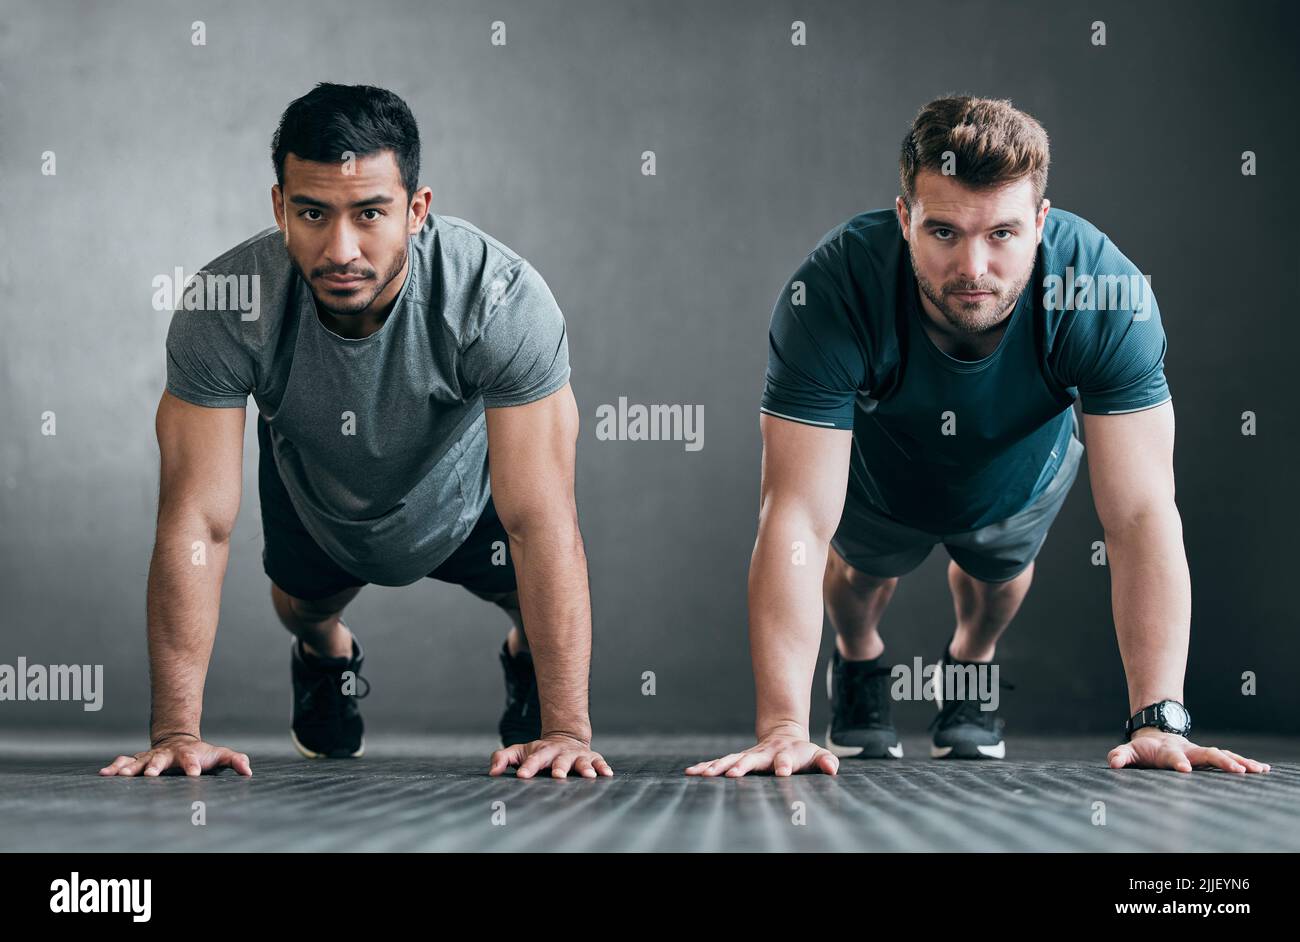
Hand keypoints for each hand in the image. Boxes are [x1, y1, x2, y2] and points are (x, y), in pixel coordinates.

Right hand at [99, 734, 252, 776]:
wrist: (179, 741)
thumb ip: (235, 761)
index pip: (192, 760)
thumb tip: (248, 771)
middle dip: (156, 767)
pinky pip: (124, 762)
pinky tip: (104, 774)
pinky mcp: (139, 760)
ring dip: (130, 768)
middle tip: (151, 775)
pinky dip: (115, 767)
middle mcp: (167, 755)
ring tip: (121, 776)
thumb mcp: (219, 755)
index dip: (193, 766)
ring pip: (139, 761)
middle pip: (161, 760)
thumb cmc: (202, 753)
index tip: (194, 774)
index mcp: (187, 754)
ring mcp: (151, 757)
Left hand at [489, 734, 613, 778]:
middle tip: (558, 776)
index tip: (522, 776)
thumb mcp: (519, 752)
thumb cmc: (539, 752)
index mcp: (542, 751)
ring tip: (587, 776)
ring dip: (584, 768)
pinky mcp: (591, 758)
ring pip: (581, 761)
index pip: (534, 759)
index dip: (528, 767)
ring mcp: (577, 755)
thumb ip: (502, 758)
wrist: (566, 739)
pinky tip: (606, 774)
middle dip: (559, 768)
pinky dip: (602, 767)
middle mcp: (561, 753)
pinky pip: (598, 762)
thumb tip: (492, 772)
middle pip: (560, 760)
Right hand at [685, 729, 839, 777]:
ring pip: (731, 759)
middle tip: (732, 774)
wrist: (783, 735)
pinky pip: (719, 763)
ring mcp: (748, 755)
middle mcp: (763, 753)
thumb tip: (832, 768)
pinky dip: (706, 767)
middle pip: (751, 759)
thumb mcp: (816, 755)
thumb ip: (825, 760)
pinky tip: (691, 772)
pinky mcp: (736, 760)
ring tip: (703, 774)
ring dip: (717, 767)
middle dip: (742, 766)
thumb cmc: (802, 752)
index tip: (783, 772)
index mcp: (784, 753)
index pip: (785, 759)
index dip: (784, 764)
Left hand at [1107, 728, 1270, 773]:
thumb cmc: (1144, 749)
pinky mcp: (1210, 757)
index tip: (1185, 769)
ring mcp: (1200, 753)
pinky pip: (1230, 759)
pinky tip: (1262, 769)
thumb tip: (1113, 763)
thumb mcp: (1129, 751)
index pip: (1174, 756)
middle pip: (1206, 753)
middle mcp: (1188, 750)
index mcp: (1168, 751)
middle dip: (1220, 761)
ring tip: (1255, 770)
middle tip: (1235, 770)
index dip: (1178, 762)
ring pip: (1222, 755)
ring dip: (1238, 762)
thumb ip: (1121, 756)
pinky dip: (1245, 763)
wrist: (1157, 735)